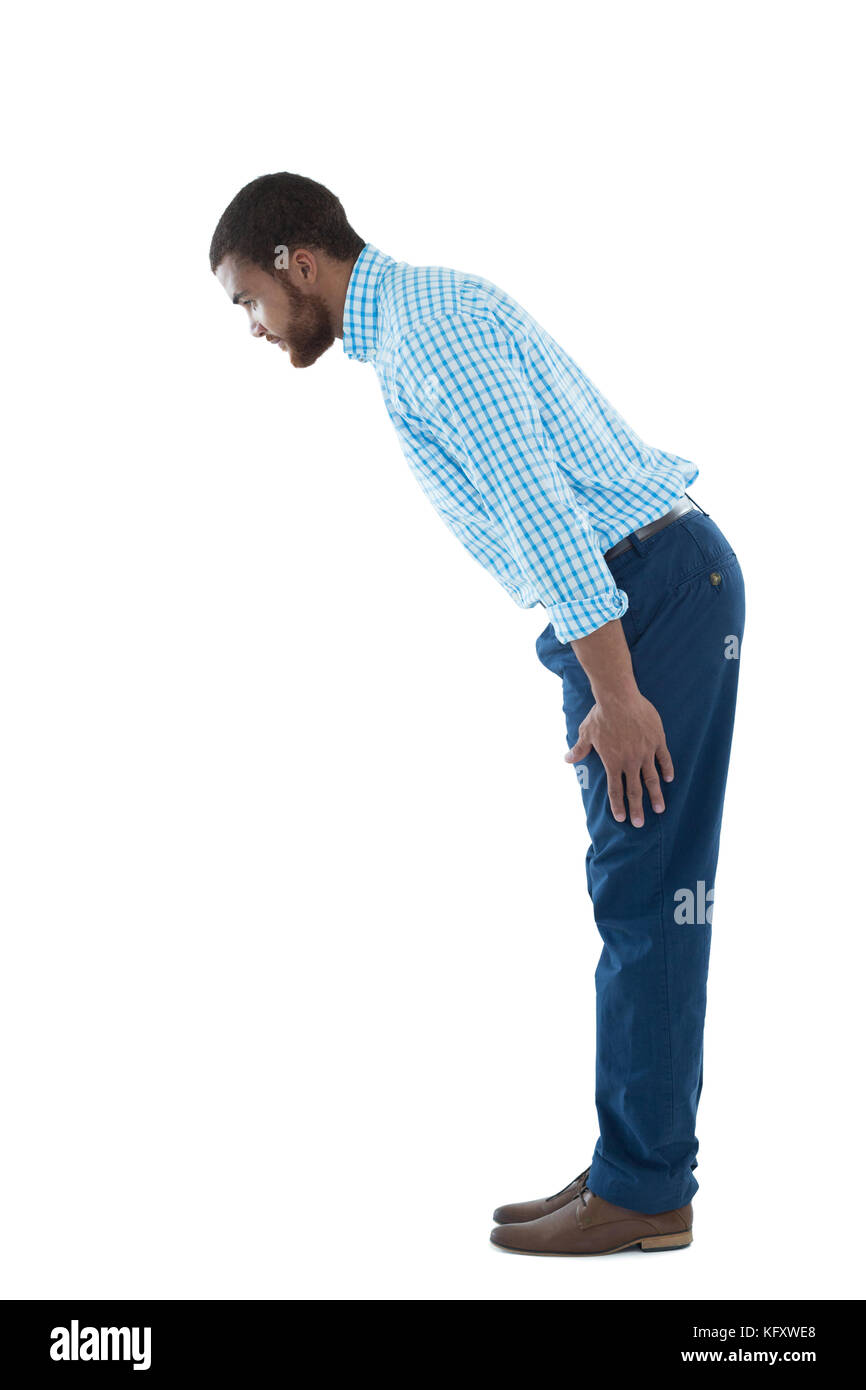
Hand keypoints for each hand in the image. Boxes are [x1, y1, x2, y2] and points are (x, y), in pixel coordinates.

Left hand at [564, 692, 673, 826]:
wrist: (618, 697)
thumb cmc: (600, 715)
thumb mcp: (586, 733)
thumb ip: (579, 749)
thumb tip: (567, 759)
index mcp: (612, 762)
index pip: (615, 789)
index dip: (618, 805)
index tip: (622, 818)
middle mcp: (630, 761)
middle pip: (634, 790)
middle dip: (637, 808)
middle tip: (640, 824)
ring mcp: (645, 751)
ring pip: (652, 778)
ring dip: (656, 795)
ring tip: (660, 809)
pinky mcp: (657, 740)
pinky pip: (664, 758)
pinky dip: (667, 769)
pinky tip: (670, 779)